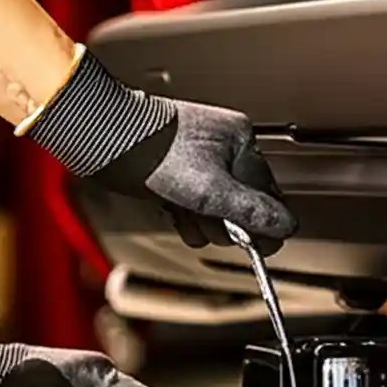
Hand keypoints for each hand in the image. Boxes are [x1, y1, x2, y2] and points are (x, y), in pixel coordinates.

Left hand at [23, 50, 295, 255]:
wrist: (100, 138)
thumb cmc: (149, 151)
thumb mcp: (209, 190)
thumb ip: (250, 211)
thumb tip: (286, 226)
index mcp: (239, 140)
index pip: (268, 191)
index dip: (263, 222)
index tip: (262, 248)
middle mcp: (222, 146)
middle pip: (242, 201)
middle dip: (225, 221)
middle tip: (210, 222)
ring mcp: (197, 158)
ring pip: (216, 206)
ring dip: (203, 221)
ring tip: (186, 216)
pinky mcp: (175, 171)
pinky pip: (194, 203)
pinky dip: (186, 215)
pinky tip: (175, 213)